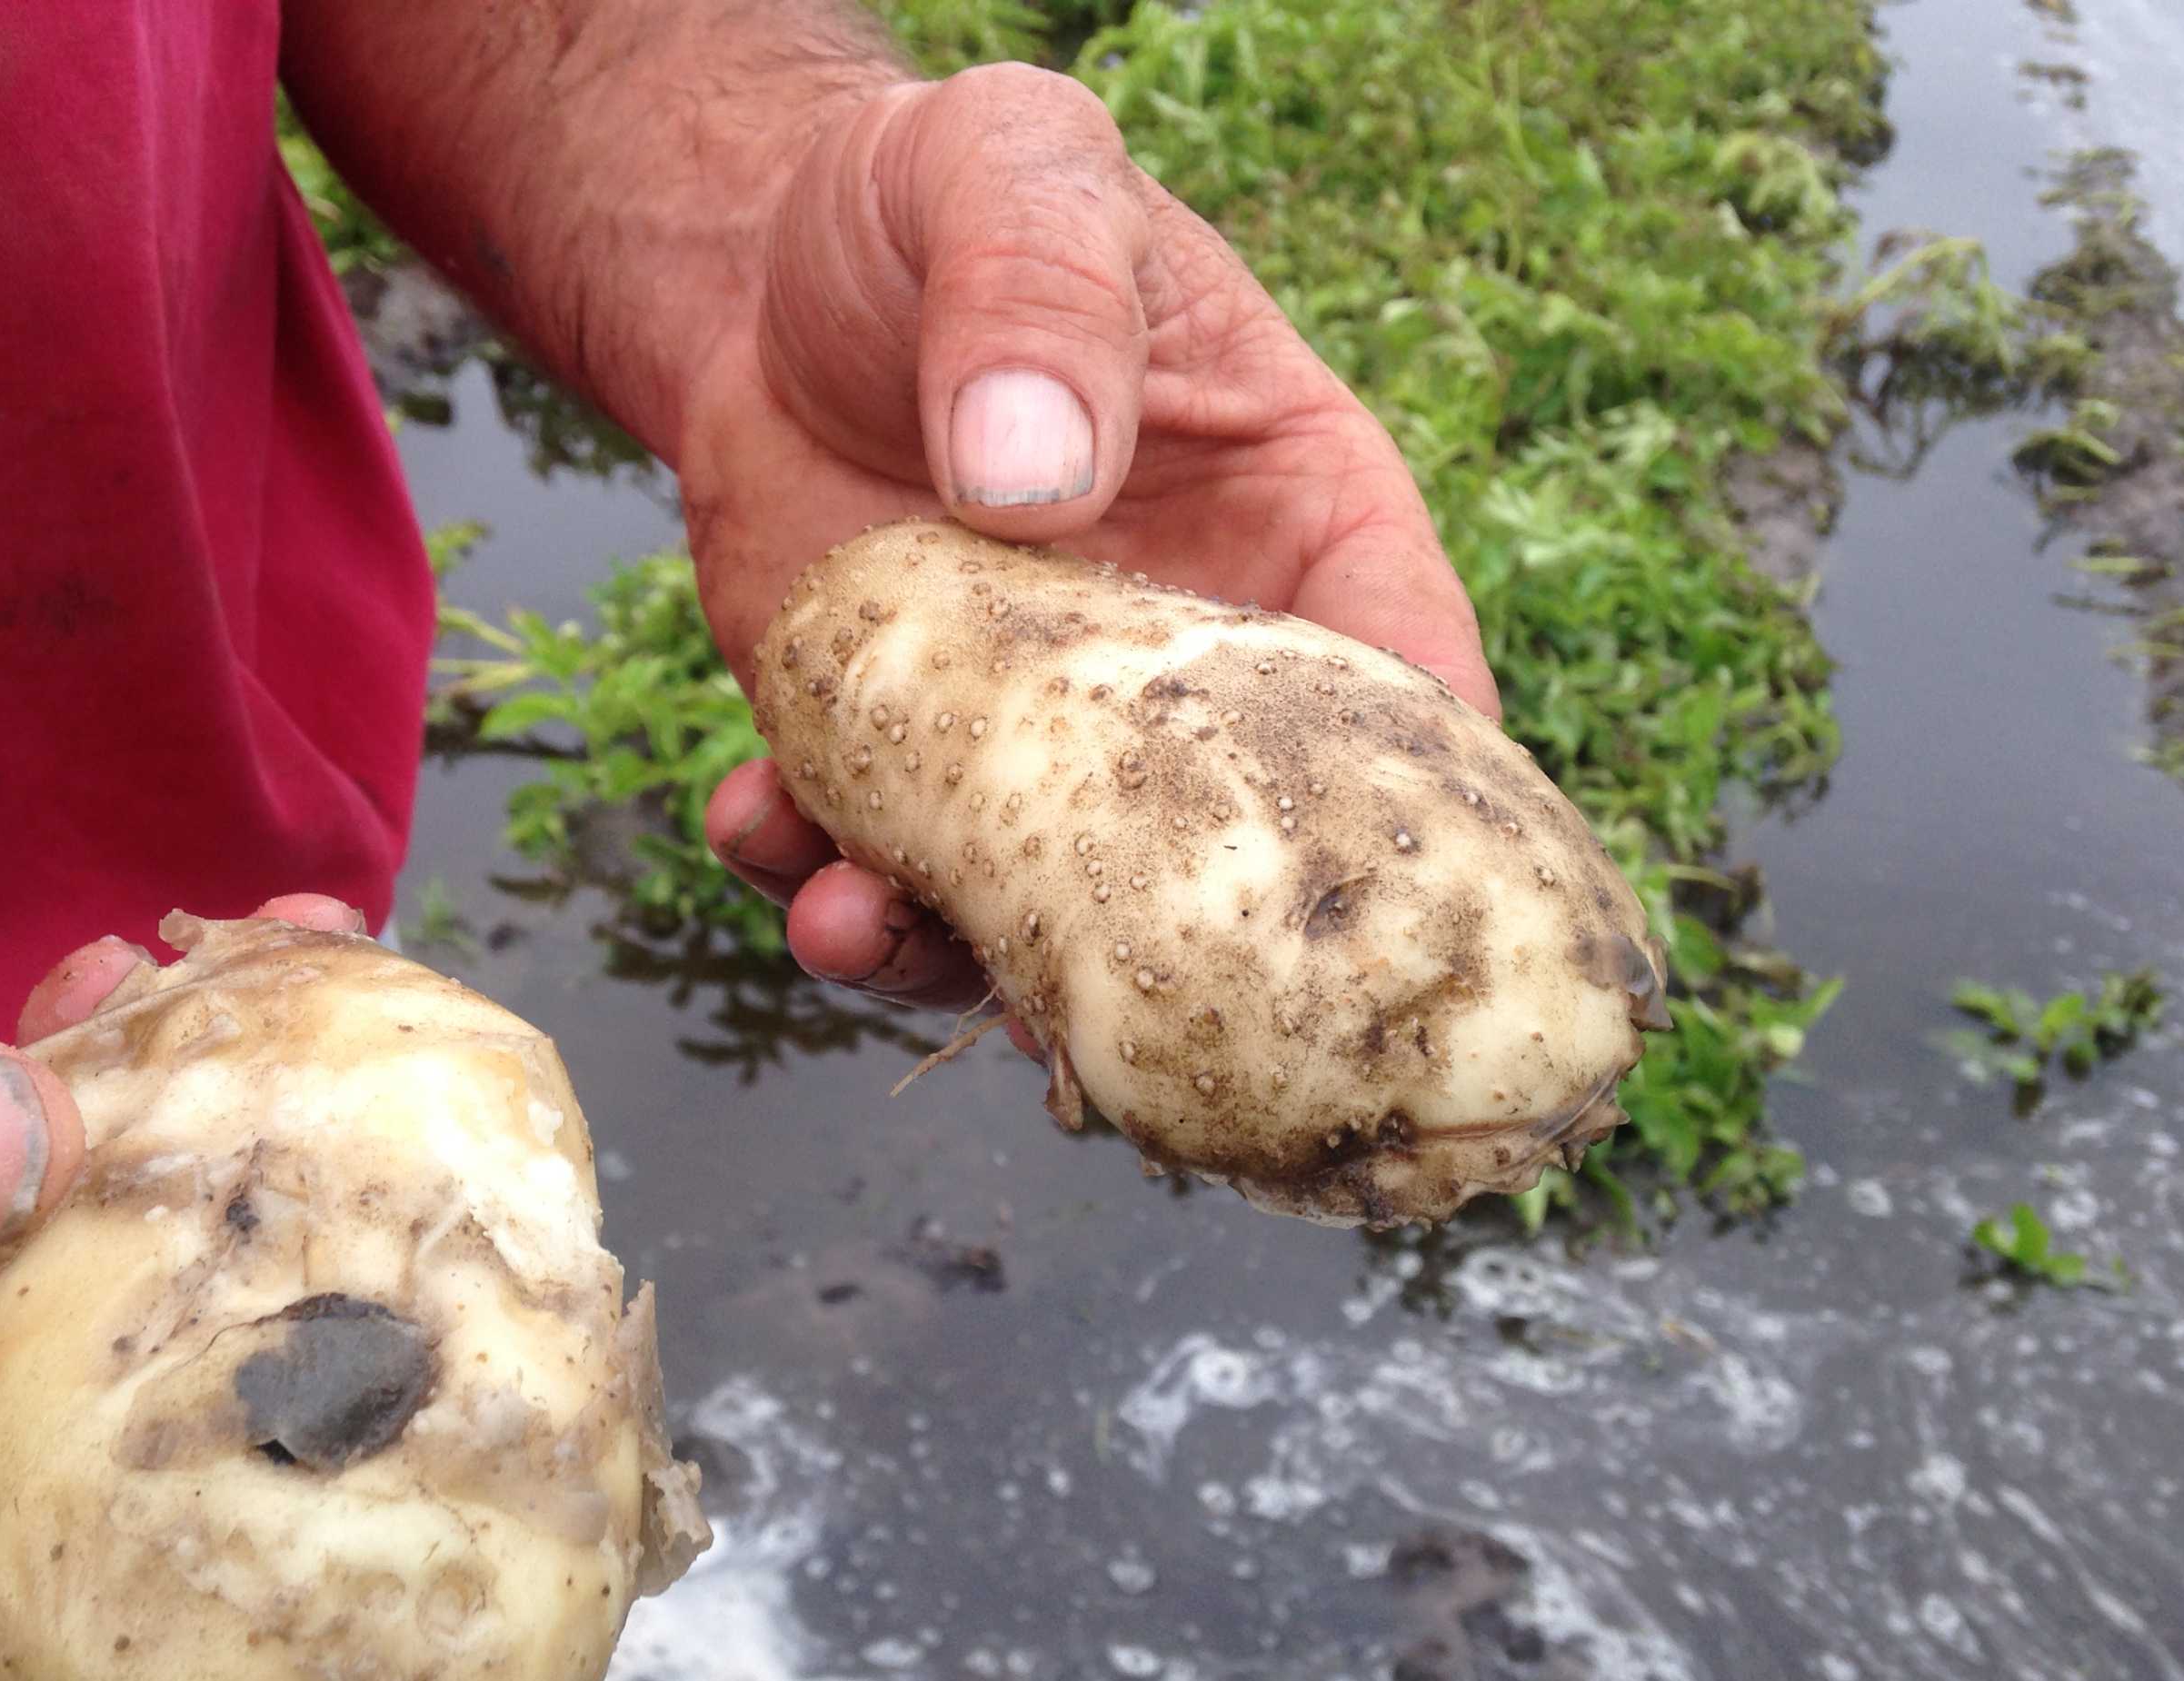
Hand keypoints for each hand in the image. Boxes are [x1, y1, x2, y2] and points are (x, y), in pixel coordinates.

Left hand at [687, 63, 1494, 1009]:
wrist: (762, 273)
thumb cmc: (943, 206)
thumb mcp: (1015, 174)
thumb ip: (1041, 293)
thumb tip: (1033, 478)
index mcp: (1305, 531)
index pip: (1410, 689)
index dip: (1421, 822)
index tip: (1369, 918)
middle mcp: (1191, 674)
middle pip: (1239, 859)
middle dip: (1172, 952)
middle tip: (1097, 1003)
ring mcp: (1044, 745)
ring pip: (1053, 912)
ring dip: (956, 955)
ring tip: (855, 923)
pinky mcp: (906, 771)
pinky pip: (885, 875)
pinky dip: (818, 889)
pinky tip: (762, 828)